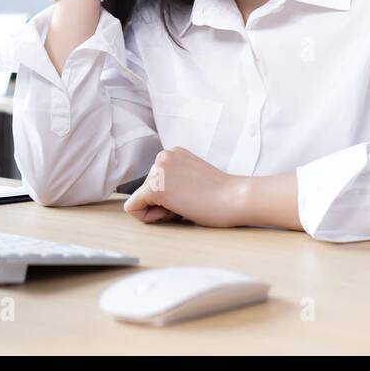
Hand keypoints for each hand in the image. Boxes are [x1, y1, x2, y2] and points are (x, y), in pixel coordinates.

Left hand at [123, 148, 248, 227]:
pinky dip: (149, 218)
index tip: (190, 197)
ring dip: (161, 211)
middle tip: (191, 203)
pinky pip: (133, 209)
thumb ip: (175, 181)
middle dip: (164, 205)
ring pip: (140, 201)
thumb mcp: (192, 179)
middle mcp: (162, 156)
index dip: (169, 198)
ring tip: (187, 205)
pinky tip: (174, 212)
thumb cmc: (222, 195)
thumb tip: (156, 198)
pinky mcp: (154, 188)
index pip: (154, 182)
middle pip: (145, 191)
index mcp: (173, 153)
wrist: (236, 198)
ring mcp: (157, 170)